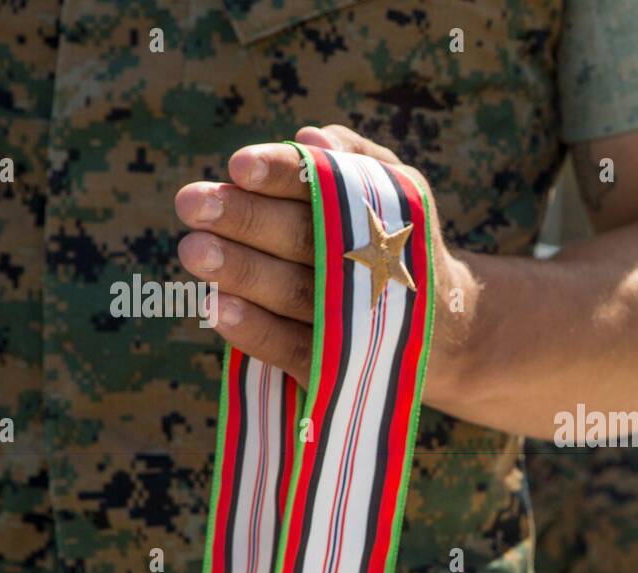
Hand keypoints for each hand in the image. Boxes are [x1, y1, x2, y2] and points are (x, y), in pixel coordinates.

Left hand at [174, 124, 468, 385]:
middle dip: (248, 220)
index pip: (328, 187)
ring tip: (191, 251)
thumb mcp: (397, 192)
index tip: (238, 165)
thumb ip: (356, 158)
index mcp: (384, 216)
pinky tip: (215, 309)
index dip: (284, 174)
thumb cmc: (399, 247)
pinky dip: (258, 332)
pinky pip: (299, 351)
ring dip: (243, 273)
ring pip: (297, 295)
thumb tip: (308, 137)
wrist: (446, 334)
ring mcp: (360, 324)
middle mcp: (373, 269)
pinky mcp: (344, 370)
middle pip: (307, 240)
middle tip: (191, 202)